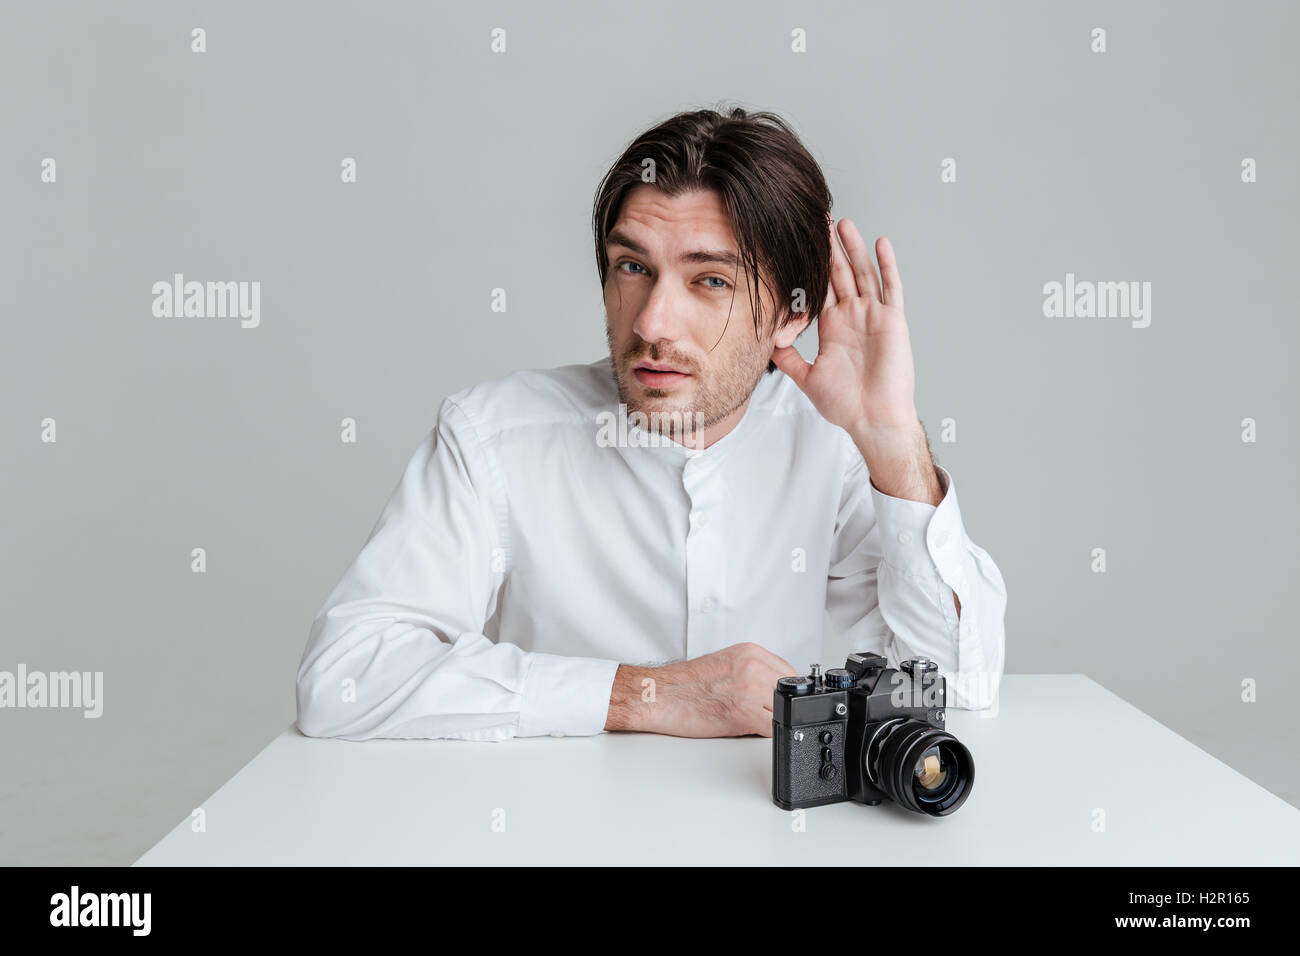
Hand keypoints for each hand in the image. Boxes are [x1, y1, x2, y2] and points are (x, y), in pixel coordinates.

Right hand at [605, 642, 795, 736]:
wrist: (658, 695)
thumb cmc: (683, 685)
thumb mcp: (725, 664)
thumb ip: (752, 671)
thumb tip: (773, 688)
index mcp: (749, 652)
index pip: (788, 672)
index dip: (783, 691)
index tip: (776, 700)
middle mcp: (752, 666)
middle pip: (789, 692)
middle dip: (778, 705)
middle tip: (760, 713)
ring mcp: (751, 688)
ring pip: (783, 711)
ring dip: (771, 719)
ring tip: (749, 721)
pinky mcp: (745, 712)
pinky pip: (773, 729)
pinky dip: (764, 734)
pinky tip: (746, 730)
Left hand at [772, 218, 918, 438]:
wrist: (872, 419)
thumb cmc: (846, 404)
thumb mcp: (807, 378)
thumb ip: (788, 359)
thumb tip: (767, 344)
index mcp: (833, 326)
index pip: (820, 288)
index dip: (812, 266)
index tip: (799, 244)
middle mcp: (853, 316)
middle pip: (839, 273)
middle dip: (829, 247)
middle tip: (818, 219)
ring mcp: (873, 316)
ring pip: (862, 273)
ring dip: (853, 248)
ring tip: (842, 223)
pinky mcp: (892, 321)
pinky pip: (891, 288)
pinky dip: (887, 266)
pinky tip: (880, 243)